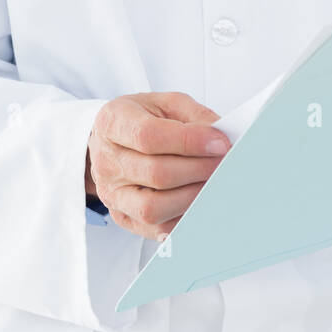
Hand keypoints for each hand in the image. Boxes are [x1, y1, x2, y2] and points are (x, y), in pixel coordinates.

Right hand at [87, 92, 228, 239]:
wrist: (112, 141)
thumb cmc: (142, 119)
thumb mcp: (165, 103)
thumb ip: (194, 115)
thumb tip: (221, 138)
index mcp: (113, 123)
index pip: (149, 136)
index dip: (189, 141)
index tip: (220, 143)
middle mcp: (106, 161)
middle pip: (156, 173)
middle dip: (199, 169)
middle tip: (225, 164)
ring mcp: (112, 193)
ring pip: (153, 208)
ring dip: (192, 197)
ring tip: (214, 182)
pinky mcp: (122, 217)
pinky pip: (155, 228)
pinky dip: (183, 218)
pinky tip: (200, 201)